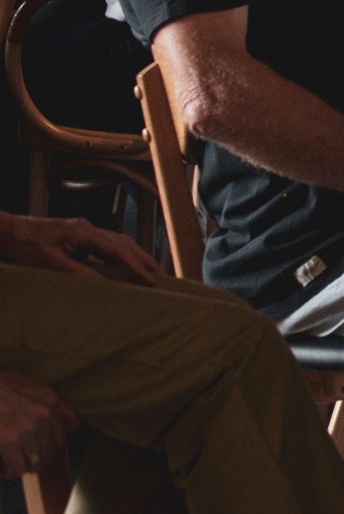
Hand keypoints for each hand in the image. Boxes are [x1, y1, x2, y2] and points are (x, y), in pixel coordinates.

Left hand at [0, 213, 158, 283]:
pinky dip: (117, 256)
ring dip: (132, 256)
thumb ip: (78, 272)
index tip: (150, 280)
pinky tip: (118, 266)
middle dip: (142, 258)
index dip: (136, 266)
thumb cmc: (23, 244)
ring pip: (115, 242)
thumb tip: (103, 284)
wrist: (5, 230)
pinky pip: (103, 246)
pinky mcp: (75, 237)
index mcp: (84, 233)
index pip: (118, 250)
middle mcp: (87, 229)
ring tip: (146, 270)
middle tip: (159, 274)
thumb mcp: (49, 263)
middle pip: (123, 242)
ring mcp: (82, 232)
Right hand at [0, 371, 76, 477]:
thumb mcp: (28, 386)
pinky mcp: (10, 441)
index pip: (60, 438)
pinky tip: (2, 467)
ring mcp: (28, 429)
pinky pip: (16, 468)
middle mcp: (43, 415)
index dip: (45, 448)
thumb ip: (54, 405)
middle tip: (18, 458)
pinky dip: (8, 471)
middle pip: (48, 453)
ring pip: (34, 463)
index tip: (32, 450)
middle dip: (33, 459)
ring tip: (9, 462)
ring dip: (20, 466)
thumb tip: (74, 425)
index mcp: (50, 401)